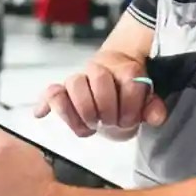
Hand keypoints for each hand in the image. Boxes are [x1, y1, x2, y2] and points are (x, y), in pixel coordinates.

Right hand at [33, 50, 166, 137]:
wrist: (112, 82)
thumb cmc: (128, 96)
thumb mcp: (146, 101)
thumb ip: (153, 108)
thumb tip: (155, 117)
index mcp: (125, 70)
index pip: (128, 84)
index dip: (131, 107)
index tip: (130, 120)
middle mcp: (100, 70)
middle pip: (100, 80)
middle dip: (107, 108)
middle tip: (110, 122)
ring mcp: (80, 80)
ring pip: (73, 83)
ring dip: (82, 110)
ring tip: (91, 125)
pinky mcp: (63, 91)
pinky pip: (50, 92)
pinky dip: (44, 103)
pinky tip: (40, 114)